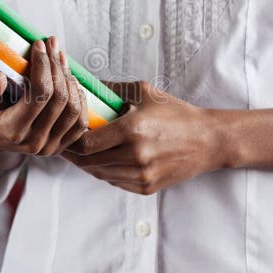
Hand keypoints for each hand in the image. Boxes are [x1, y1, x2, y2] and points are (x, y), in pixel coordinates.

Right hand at [0, 37, 88, 171]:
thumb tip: (1, 79)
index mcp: (13, 131)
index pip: (40, 94)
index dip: (44, 66)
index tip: (39, 45)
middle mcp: (34, 142)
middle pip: (60, 99)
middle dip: (57, 67)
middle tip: (52, 46)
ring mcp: (50, 147)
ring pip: (73, 109)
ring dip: (69, 80)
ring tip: (60, 60)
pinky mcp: (61, 146)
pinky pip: (79, 123)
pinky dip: (79, 99)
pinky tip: (70, 81)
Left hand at [64, 81, 228, 194]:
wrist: (208, 139)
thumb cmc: (175, 113)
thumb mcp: (143, 92)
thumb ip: (110, 90)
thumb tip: (81, 85)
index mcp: (132, 130)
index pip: (86, 143)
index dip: (70, 141)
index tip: (65, 133)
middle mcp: (136, 156)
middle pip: (88, 162)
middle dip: (73, 154)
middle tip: (65, 144)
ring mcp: (142, 175)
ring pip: (99, 174)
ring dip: (87, 164)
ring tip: (81, 151)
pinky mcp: (147, 187)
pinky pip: (115, 182)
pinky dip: (105, 172)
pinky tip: (104, 159)